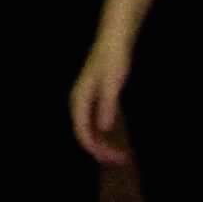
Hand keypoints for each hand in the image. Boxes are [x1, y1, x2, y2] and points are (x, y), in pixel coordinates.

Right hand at [70, 35, 132, 162]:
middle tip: (123, 160)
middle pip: (87, 135)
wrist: (114, 41)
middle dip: (102, 151)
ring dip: (105, 146)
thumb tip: (104, 128)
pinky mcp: (95, 101)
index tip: (112, 159)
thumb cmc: (113, 59)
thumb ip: (107, 105)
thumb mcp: (112, 83)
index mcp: (79, 100)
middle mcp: (79, 104)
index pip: (82, 133)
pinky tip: (119, 142)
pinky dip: (107, 136)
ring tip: (122, 156)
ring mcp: (86, 103)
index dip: (96, 149)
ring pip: (92, 132)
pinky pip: (97, 125)